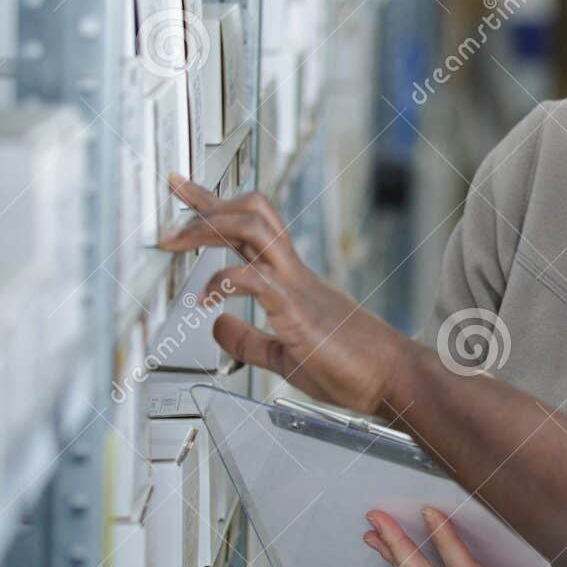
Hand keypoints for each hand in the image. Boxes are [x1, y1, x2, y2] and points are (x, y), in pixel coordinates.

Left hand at [158, 176, 409, 414]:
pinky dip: (223, 281)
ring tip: (178, 242)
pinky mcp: (298, 310)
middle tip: (172, 207)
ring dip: (209, 228)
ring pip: (253, 228)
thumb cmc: (353, 369)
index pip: (249, 229)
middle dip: (206, 204)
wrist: (394, 379)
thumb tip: (216, 326)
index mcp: (292, 280)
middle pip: (252, 211)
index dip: (212, 205)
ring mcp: (297, 286)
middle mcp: (293, 273)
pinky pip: (255, 279)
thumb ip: (249, 341)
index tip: (183, 187)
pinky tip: (207, 299)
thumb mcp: (285, 356)